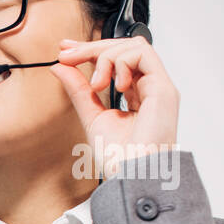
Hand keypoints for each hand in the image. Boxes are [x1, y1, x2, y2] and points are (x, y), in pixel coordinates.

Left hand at [49, 35, 179, 177]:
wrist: (133, 176)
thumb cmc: (120, 158)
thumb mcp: (91, 116)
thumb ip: (78, 91)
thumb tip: (60, 67)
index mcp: (135, 94)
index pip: (117, 59)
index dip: (91, 50)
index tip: (65, 51)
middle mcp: (149, 87)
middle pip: (125, 48)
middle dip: (92, 47)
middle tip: (68, 55)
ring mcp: (158, 87)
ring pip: (134, 47)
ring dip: (107, 57)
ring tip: (96, 85)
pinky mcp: (164, 88)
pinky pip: (144, 55)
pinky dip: (122, 63)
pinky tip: (113, 86)